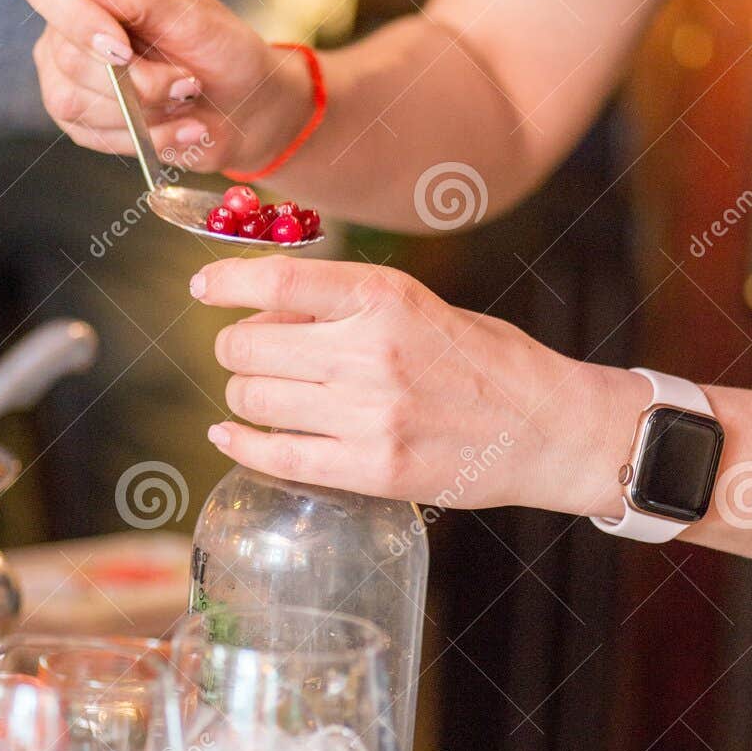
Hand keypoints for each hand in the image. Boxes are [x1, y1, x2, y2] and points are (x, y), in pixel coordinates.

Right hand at [20, 0, 313, 172]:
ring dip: (145, 111)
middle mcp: (70, 26)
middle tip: (187, 79)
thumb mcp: (194, 16)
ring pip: (76, 102)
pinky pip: (95, 137)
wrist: (243, 107)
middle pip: (68, 55)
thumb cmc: (221, 51)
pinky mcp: (81, 121)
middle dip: (138, 79)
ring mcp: (68, 76)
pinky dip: (148, 137)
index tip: (122, 47)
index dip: (74, 16)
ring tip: (186, 99)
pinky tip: (180, 126)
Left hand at [189, 255, 637, 515]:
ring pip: (255, 399)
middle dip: (236, 349)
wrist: (547, 426)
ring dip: (244, 396)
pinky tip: (231, 435)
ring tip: (266, 395)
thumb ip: (345, 305)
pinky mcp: (372, 469)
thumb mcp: (418, 305)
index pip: (278, 281)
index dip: (226, 282)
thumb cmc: (483, 360)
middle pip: (250, 345)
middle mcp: (370, 352)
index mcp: (384, 298)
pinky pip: (276, 456)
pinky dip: (240, 444)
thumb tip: (261, 312)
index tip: (203, 289)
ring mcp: (369, 415)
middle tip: (250, 355)